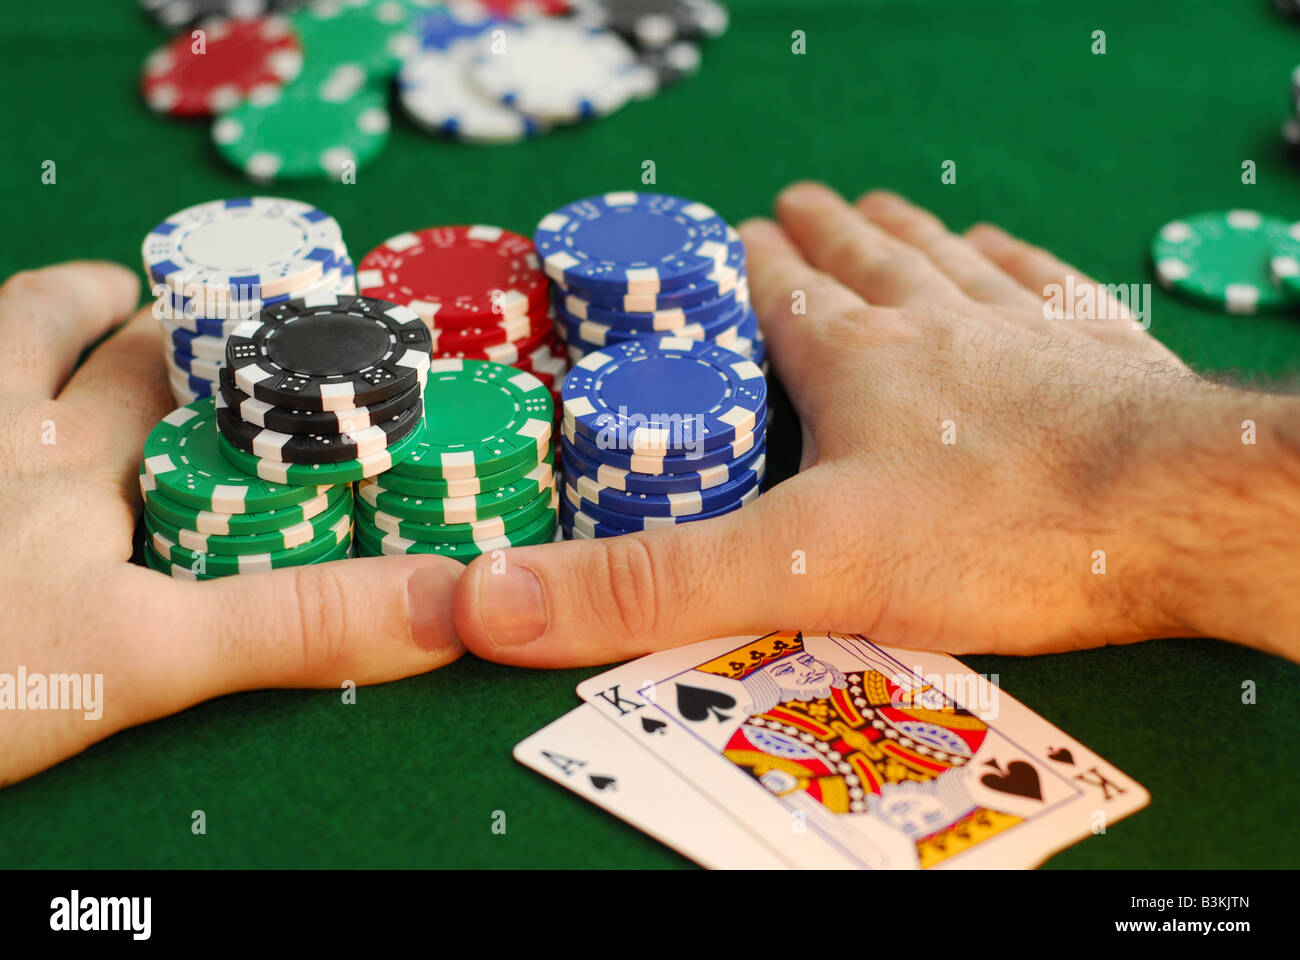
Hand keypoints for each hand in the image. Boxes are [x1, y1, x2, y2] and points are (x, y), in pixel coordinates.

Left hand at [0, 263, 463, 787]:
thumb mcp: (149, 657)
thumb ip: (297, 624)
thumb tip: (453, 607)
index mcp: (74, 454)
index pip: (166, 361)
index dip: (228, 330)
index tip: (286, 314)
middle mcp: (0, 431)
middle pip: (62, 330)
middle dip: (137, 307)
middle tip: (188, 303)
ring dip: (44, 316)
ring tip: (93, 303)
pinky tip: (14, 421)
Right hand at [453, 183, 1299, 665]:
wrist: (1178, 512)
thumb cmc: (990, 532)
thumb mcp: (795, 570)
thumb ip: (645, 586)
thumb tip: (489, 601)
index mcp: (850, 357)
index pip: (772, 287)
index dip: (731, 265)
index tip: (707, 249)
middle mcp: (932, 317)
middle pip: (857, 254)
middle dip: (812, 234)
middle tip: (786, 212)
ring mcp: (1021, 322)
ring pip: (943, 253)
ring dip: (901, 229)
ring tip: (875, 207)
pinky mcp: (1097, 344)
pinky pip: (1038, 275)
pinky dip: (1006, 255)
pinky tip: (1000, 246)